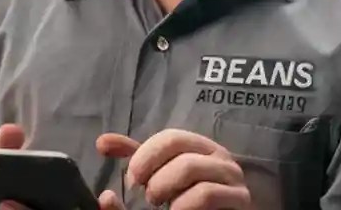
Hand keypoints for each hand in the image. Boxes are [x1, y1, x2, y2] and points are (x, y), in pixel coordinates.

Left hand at [94, 129, 250, 209]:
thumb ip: (136, 158)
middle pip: (180, 152)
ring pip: (191, 169)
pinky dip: (183, 204)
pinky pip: (207, 193)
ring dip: (167, 188)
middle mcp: (220, 157)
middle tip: (147, 196)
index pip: (171, 137)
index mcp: (200, 146)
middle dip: (155, 176)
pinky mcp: (239, 200)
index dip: (146, 155)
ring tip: (161, 204)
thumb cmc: (186, 199)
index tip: (132, 178)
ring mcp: (233, 178)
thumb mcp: (158, 175)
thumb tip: (101, 142)